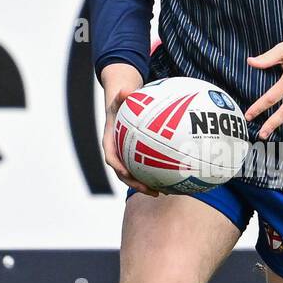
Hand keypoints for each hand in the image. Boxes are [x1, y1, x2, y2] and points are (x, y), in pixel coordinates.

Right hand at [100, 63, 159, 195]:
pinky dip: (157, 176)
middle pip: (124, 175)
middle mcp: (117, 154)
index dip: (119, 168)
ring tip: (164, 192)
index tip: (128, 174)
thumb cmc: (121, 102)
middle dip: (136, 184)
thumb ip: (122, 95)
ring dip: (148, 186)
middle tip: (151, 190)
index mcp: (110, 143)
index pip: (111, 159)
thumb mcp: (120, 98)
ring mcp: (126, 158)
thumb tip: (125, 90)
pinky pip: (145, 169)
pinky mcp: (136, 158)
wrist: (120, 107)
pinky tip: (173, 180)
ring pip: (135, 176)